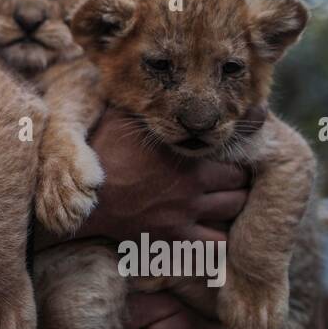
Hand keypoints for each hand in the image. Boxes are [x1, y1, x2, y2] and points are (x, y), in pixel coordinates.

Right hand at [33, 104, 262, 249]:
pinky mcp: (174, 238)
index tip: (243, 141)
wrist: (84, 198)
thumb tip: (157, 83)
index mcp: (186, 156)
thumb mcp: (123, 120)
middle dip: (241, 177)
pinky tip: (218, 230)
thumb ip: (148, 106)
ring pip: (234, 211)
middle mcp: (193, 187)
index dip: (241, 145)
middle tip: (235, 173)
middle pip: (241, 183)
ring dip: (235, 203)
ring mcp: (185, 214)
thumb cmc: (100, 154)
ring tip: (230, 198)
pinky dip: (222, 239)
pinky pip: (214, 246)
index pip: (233, 148)